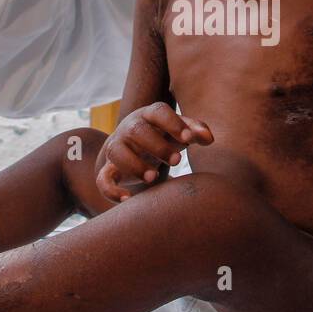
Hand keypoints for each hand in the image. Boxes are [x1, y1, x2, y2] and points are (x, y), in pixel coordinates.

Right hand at [95, 103, 213, 202]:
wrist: (132, 148)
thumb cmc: (163, 137)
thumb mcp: (178, 133)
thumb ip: (194, 131)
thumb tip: (209, 138)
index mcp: (149, 116)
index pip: (158, 111)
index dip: (173, 123)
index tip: (188, 139)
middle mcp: (129, 129)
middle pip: (136, 130)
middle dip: (157, 146)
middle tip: (176, 161)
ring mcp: (117, 147)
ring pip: (117, 152)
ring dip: (134, 165)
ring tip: (153, 178)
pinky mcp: (108, 169)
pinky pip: (103, 179)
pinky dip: (112, 190)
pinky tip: (128, 200)